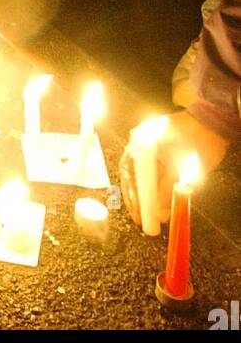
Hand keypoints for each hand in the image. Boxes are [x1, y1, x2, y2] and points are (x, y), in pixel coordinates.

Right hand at [119, 110, 228, 230]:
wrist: (213, 122)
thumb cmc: (198, 140)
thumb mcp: (183, 167)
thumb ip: (169, 190)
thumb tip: (160, 214)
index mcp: (142, 140)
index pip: (130, 171)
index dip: (133, 194)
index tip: (139, 214)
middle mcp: (140, 141)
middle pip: (131, 174)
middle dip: (136, 198)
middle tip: (141, 220)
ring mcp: (148, 146)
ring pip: (139, 176)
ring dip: (144, 196)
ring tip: (149, 217)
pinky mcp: (157, 153)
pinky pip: (150, 174)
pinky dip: (153, 189)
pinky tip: (156, 205)